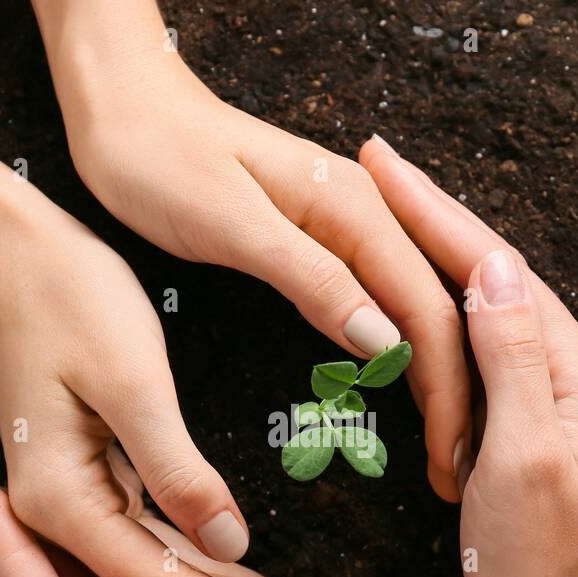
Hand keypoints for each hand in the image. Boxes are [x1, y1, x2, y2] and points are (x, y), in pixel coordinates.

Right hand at [0, 201, 254, 576]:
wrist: (9, 247)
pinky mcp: (79, 475)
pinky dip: (179, 551)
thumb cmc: (71, 299)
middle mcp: (50, 513)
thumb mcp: (136, 386)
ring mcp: (60, 496)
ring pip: (137, 568)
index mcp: (59, 501)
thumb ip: (180, 475)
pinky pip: (134, 532)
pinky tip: (227, 563)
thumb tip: (229, 546)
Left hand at [31, 0, 470, 500]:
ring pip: (416, 308)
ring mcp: (349, 223)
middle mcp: (368, 212)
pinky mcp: (324, 238)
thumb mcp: (233, 225)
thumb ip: (312, 279)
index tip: (448, 454)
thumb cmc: (163, 160)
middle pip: (437, 312)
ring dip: (434, 376)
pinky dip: (399, 351)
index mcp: (357, 207)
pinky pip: (382, 300)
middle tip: (453, 468)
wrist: (123, 107)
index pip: (429, 309)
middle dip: (454, 392)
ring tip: (439, 443)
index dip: (446, 386)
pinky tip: (398, 387)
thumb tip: (386, 342)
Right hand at [359, 139, 577, 576]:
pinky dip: (440, 322)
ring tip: (385, 218)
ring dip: (433, 260)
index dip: (432, 211)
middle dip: (431, 217)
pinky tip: (414, 310)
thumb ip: (514, 360)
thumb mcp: (529, 460)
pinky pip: (481, 355)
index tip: (379, 162)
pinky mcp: (529, 432)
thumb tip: (495, 267)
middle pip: (492, 273)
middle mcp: (569, 372)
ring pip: (485, 308)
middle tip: (375, 169)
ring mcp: (550, 401)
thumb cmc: (547, 569)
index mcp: (572, 369)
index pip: (493, 266)